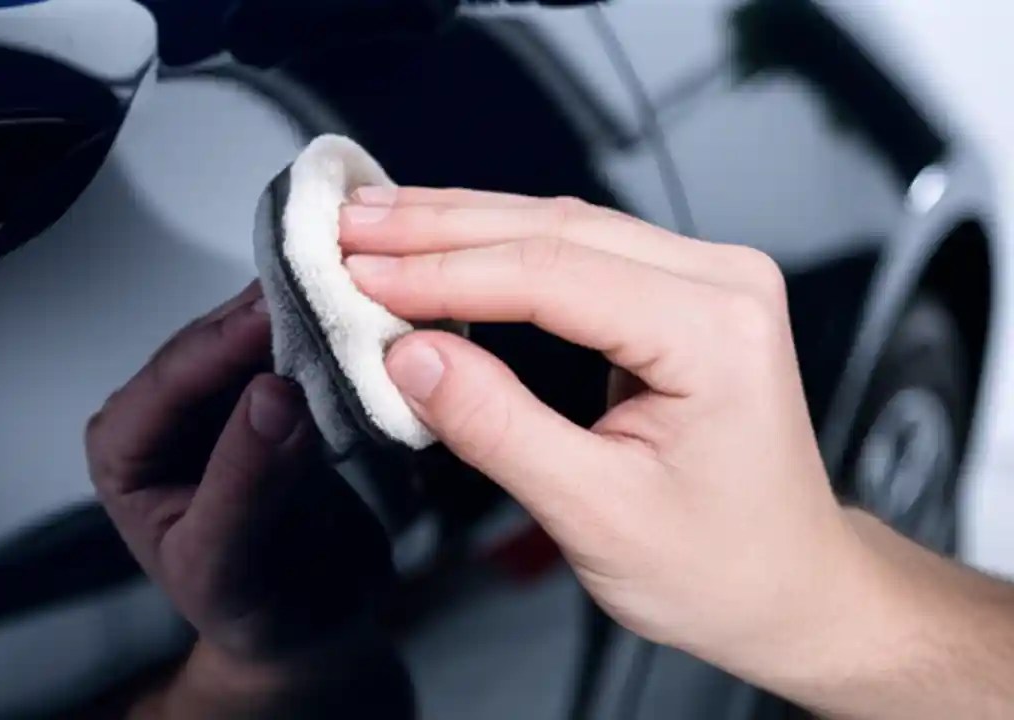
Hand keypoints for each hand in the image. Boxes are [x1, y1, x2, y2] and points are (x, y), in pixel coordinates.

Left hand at [84, 282, 393, 667]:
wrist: (313, 629)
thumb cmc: (254, 612)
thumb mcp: (230, 565)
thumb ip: (245, 484)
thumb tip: (273, 393)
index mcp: (125, 448)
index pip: (170, 379)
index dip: (225, 342)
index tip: (282, 309)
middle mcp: (167, 412)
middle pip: (216, 345)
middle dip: (271, 318)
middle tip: (333, 286)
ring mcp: (224, 399)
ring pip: (263, 339)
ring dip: (308, 320)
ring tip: (358, 295)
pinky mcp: (278, 398)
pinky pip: (303, 356)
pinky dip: (333, 344)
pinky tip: (368, 328)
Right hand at [339, 187, 883, 692]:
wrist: (790, 585)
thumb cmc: (718, 566)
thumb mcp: (596, 514)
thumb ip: (497, 427)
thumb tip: (410, 357)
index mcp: (715, 332)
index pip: (553, 276)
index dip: (444, 274)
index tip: (360, 275)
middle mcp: (721, 282)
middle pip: (555, 229)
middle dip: (439, 227)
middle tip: (348, 226)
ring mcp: (706, 279)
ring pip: (561, 225)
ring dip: (461, 223)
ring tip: (374, 221)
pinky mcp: (680, 292)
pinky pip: (577, 249)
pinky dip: (497, 246)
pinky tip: (442, 240)